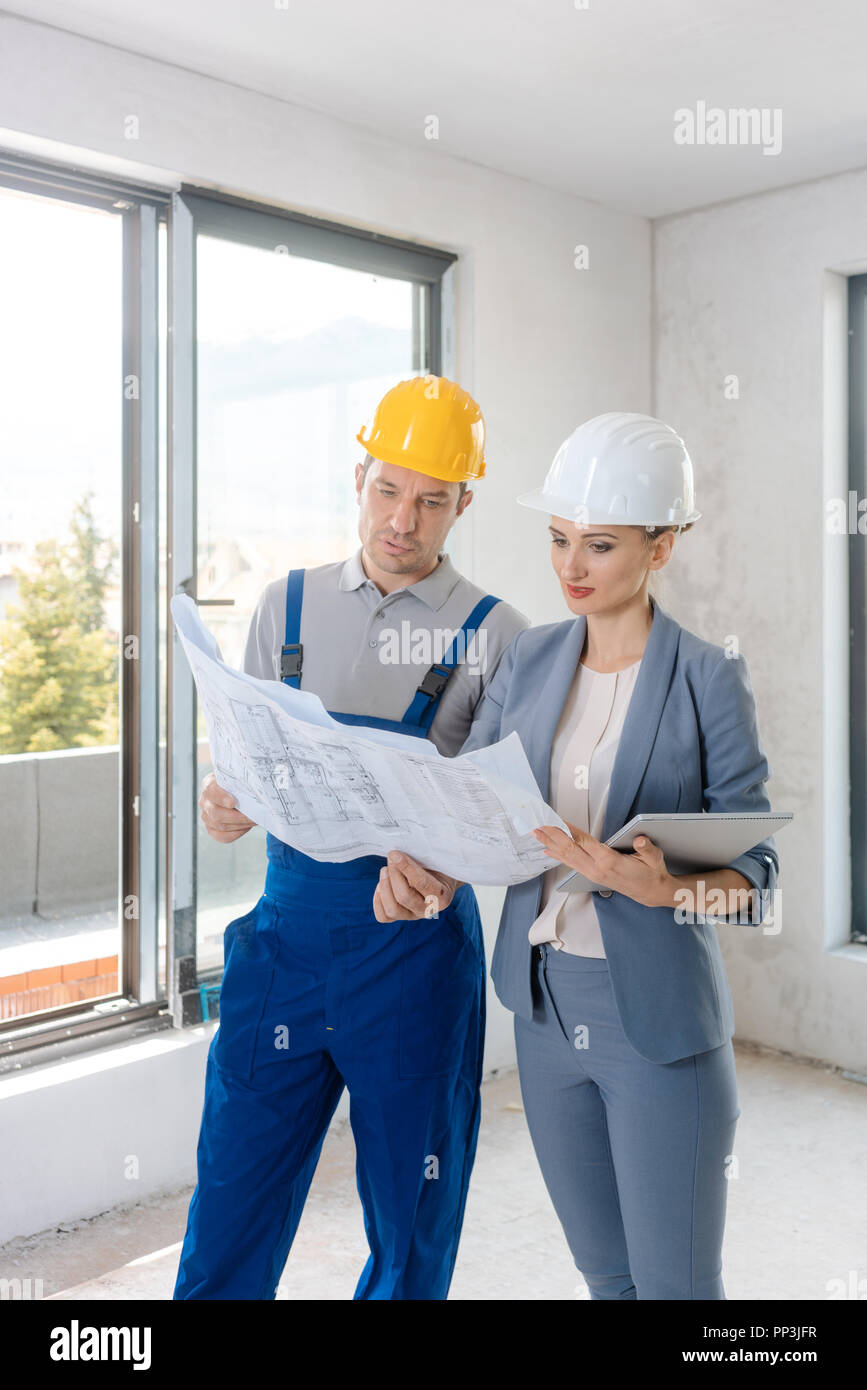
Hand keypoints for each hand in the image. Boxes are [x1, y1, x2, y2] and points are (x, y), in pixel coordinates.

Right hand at [199, 772, 256, 842]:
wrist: (236, 791)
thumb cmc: (237, 783)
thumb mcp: (238, 776)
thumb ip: (242, 780)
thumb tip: (255, 788)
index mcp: (209, 784)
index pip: (211, 791)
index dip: (221, 797)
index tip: (233, 802)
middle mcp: (205, 801)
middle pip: (216, 813)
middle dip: (238, 817)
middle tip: (254, 816)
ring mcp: (206, 816)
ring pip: (220, 827)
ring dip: (241, 825)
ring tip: (254, 820)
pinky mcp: (211, 828)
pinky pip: (222, 837)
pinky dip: (236, 834)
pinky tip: (245, 827)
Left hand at [373, 850, 460, 921]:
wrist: (442, 877)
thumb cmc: (438, 864)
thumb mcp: (438, 859)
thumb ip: (425, 855)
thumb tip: (400, 852)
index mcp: (442, 896)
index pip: (421, 883)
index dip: (405, 867)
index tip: (394, 854)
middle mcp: (428, 910)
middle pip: (404, 896)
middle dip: (394, 874)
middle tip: (391, 858)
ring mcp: (413, 915)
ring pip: (392, 909)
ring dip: (384, 887)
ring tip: (384, 870)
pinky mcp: (401, 915)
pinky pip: (383, 916)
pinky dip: (378, 901)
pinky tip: (380, 885)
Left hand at [532, 821, 673, 907]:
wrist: (650, 892)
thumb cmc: (651, 873)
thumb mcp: (654, 858)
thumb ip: (646, 848)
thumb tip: (640, 839)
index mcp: (609, 861)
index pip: (585, 843)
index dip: (570, 831)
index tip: (558, 820)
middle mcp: (596, 868)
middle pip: (570, 850)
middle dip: (553, 837)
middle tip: (539, 826)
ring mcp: (592, 873)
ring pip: (567, 857)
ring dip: (551, 844)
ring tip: (537, 834)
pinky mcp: (591, 875)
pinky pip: (571, 864)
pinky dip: (558, 856)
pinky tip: (548, 850)